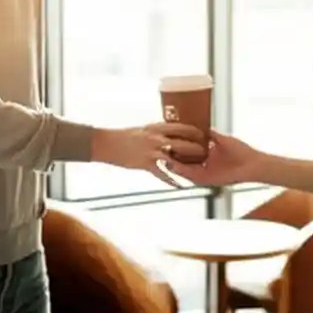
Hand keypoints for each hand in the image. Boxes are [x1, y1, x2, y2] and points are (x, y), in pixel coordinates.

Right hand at [91, 124, 205, 186]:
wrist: (107, 143)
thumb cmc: (123, 136)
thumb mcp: (142, 130)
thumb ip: (155, 132)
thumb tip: (166, 133)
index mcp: (155, 128)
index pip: (179, 127)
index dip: (192, 130)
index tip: (202, 132)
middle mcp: (155, 138)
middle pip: (181, 143)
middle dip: (194, 147)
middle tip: (205, 151)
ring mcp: (151, 152)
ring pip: (174, 159)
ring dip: (186, 165)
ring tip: (197, 170)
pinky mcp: (145, 164)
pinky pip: (161, 174)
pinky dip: (170, 181)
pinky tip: (179, 186)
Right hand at [165, 130, 263, 186]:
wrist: (253, 164)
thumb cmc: (241, 151)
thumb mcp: (221, 138)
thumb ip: (209, 133)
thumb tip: (199, 124)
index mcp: (207, 157)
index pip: (188, 152)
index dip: (177, 146)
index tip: (166, 138)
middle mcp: (203, 166)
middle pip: (183, 162)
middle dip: (170, 157)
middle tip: (158, 149)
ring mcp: (205, 174)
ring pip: (184, 170)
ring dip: (172, 165)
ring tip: (160, 158)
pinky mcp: (207, 180)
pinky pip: (191, 176)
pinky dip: (182, 171)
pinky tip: (173, 165)